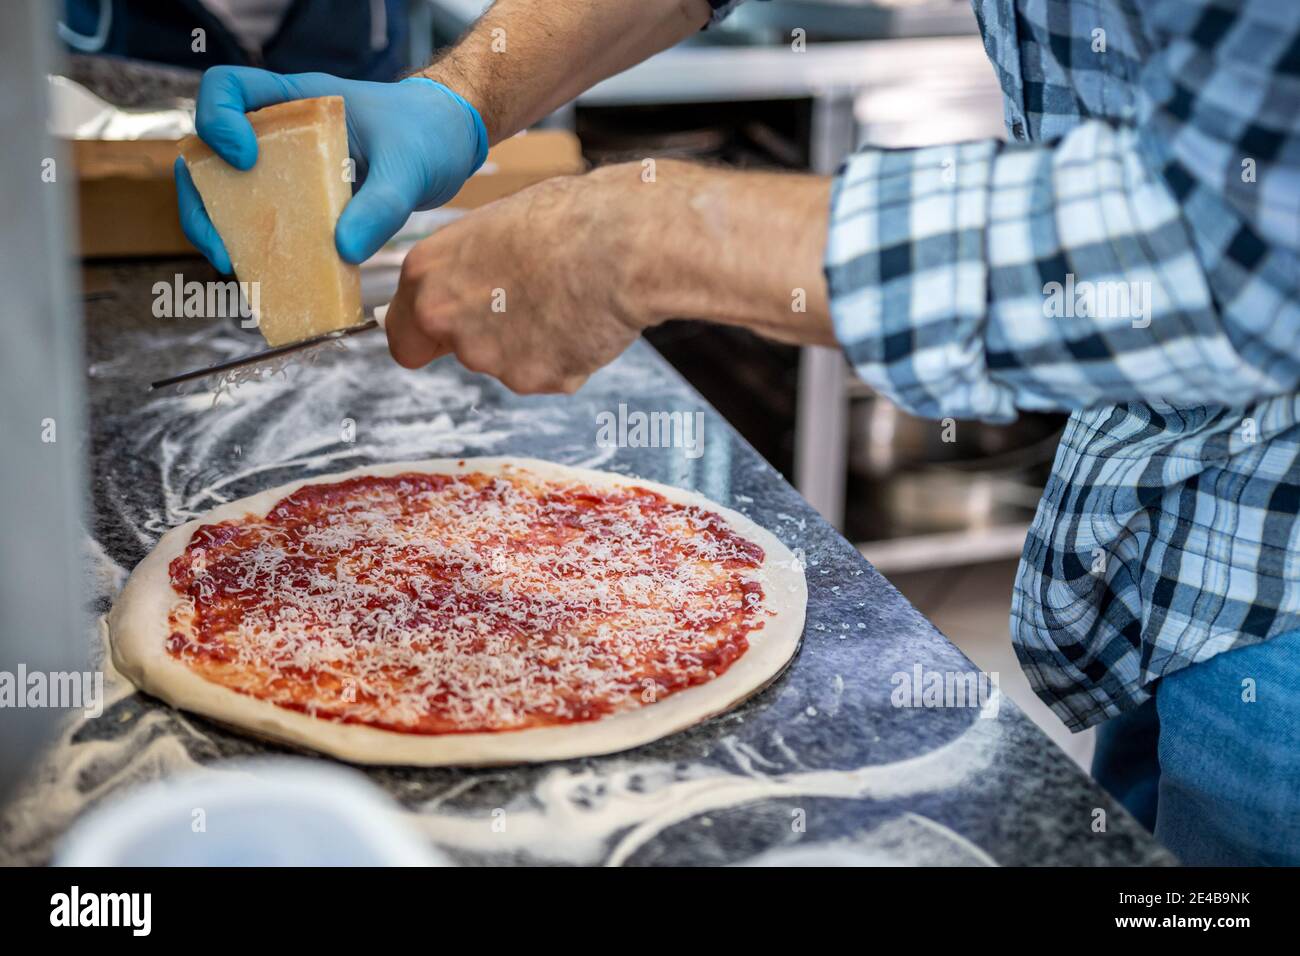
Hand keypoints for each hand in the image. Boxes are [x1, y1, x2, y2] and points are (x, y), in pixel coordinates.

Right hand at [174, 66, 487, 271]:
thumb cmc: (427, 134)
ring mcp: (287, 167)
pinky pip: (267, 224)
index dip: (217, 119)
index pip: (226, 90)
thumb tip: (344, 250)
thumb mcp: (409, 167)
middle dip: (202, 203)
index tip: (245, 157)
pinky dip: (261, 250)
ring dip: (222, 232)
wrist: (448, 145)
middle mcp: (279, 131)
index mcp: (296, 99)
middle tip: (222, 248)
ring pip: (229, 195)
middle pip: (207, 155)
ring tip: (238, 270)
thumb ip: (381, 205)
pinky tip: (272, 280)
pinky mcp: (303, 202)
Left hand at [383, 160, 832, 393]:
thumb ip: (469, 264)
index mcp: (428, 271)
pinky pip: (548, 374)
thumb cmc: (571, 217)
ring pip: (506, 363)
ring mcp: (489, 356)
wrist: (625, 243)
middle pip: (456, 349)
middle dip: (487, 335)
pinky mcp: (535, 380)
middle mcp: (446, 318)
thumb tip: (473, 280)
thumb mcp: (499, 224)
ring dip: (531, 343)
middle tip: (529, 303)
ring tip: (568, 299)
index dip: (429, 331)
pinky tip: (585, 320)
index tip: (447, 329)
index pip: (401, 331)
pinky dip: (566, 357)